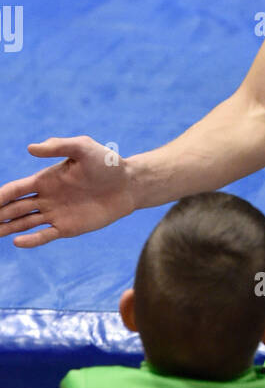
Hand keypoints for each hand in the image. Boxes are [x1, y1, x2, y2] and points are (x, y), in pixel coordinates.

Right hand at [0, 137, 135, 247]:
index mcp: (45, 179)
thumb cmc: (106, 163)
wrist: (129, 184)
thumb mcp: (82, 147)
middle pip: (14, 208)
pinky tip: (17, 242)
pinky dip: (31, 239)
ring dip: (7, 228)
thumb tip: (30, 148)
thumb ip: (58, 146)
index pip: (15, 190)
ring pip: (24, 223)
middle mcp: (46, 197)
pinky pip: (45, 235)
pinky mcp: (68, 227)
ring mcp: (56, 213)